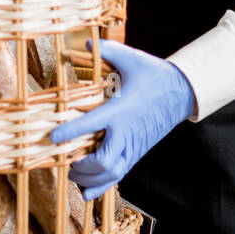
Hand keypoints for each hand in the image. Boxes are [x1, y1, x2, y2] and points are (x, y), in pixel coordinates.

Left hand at [49, 39, 196, 200]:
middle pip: (104, 162)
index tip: (52, 137)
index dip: (70, 133)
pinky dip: (101, 187)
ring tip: (73, 173)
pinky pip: (119, 177)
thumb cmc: (155, 74)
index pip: (91, 125)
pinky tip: (86, 191)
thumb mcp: (132, 58)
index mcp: (121, 110)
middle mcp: (127, 133)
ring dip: (90, 179)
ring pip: (112, 174)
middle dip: (81, 166)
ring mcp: (134, 146)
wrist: (182, 91)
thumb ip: (108, 51)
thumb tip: (85, 42)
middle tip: (65, 159)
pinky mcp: (137, 153)